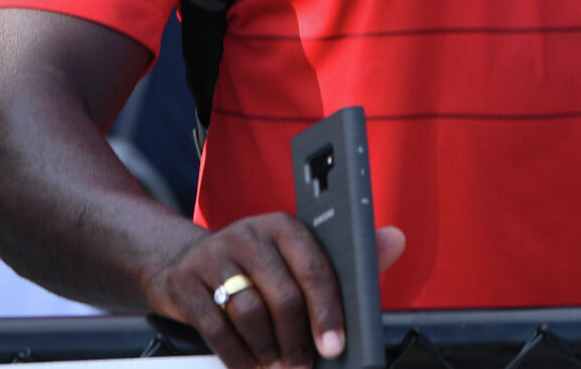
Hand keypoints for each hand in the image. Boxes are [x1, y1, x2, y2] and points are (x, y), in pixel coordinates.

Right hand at [142, 215, 405, 368]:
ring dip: (268, 351)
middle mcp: (249, 235)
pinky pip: (215, 327)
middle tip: (305, 366)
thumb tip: (396, 240)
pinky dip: (236, 356)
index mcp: (285, 227)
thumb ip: (349, 259)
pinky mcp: (186, 281)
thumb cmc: (257, 266)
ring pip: (249, 313)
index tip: (335, 346)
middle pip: (283, 296)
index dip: (328, 312)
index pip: (315, 268)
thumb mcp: (298, 255)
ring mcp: (214, 256)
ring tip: (279, 367)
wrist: (184, 262)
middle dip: (298, 341)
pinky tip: (250, 366)